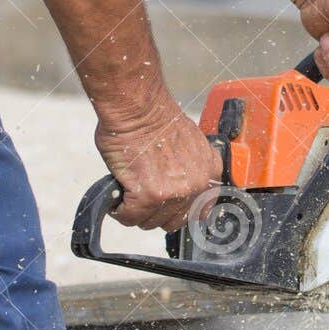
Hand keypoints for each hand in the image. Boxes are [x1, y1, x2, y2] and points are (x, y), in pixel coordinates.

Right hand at [94, 97, 222, 231]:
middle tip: (143, 196)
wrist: (139, 107)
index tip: (168, 205)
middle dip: (156, 212)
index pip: (202, 210)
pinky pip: (129, 217)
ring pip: (150, 222)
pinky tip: (119, 194)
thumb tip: (178, 186)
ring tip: (129, 190)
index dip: (180, 209)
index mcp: (210, 172)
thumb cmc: (157, 118)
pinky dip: (119, 209)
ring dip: (136, 210)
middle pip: (174, 221)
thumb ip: (191, 169)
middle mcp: (197, 186)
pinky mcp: (148, 196)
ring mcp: (173, 194)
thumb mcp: (191, 144)